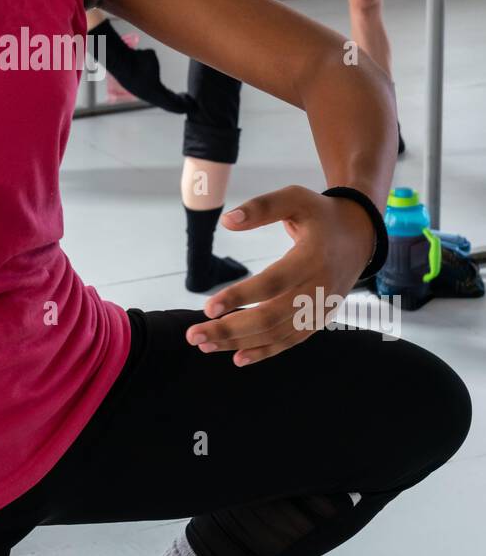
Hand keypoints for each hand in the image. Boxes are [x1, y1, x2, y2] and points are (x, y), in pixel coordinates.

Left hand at [184, 185, 375, 365]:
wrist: (361, 235)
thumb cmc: (321, 215)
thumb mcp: (295, 198)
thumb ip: (262, 207)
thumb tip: (227, 221)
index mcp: (312, 257)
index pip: (273, 283)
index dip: (240, 296)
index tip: (208, 307)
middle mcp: (318, 287)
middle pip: (271, 317)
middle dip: (230, 330)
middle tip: (195, 335)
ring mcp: (320, 307)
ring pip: (278, 333)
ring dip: (240, 343)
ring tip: (206, 344)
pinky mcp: (319, 318)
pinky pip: (291, 341)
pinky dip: (265, 351)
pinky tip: (238, 357)